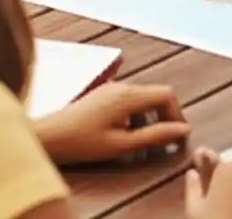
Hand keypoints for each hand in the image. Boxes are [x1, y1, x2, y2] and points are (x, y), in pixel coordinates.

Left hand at [34, 82, 189, 165]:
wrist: (47, 137)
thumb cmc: (82, 143)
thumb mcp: (122, 145)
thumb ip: (155, 136)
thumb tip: (184, 130)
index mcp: (129, 95)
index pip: (167, 94)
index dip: (177, 114)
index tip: (177, 136)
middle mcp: (122, 86)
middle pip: (156, 95)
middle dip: (165, 117)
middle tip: (164, 141)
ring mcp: (111, 88)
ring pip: (143, 99)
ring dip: (150, 119)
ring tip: (142, 143)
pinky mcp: (103, 95)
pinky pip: (129, 101)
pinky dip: (136, 116)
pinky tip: (124, 135)